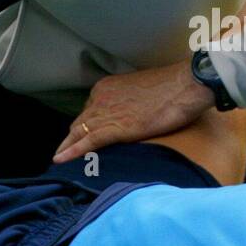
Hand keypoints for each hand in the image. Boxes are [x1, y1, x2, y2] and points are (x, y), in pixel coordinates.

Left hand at [53, 59, 215, 162]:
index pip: (89, 111)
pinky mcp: (116, 127)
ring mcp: (107, 112)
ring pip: (79, 132)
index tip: (82, 136)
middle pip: (80, 122)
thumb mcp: (143, 91)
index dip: (85, 125)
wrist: (186, 85)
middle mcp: (101, 97)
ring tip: (58, 159)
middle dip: (72, 137)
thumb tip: (133, 115)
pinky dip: (72, 151)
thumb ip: (131, 102)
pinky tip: (60, 160)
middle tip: (64, 152)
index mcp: (108, 87)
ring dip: (67, 147)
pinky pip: (88, 141)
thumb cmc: (173, 87)